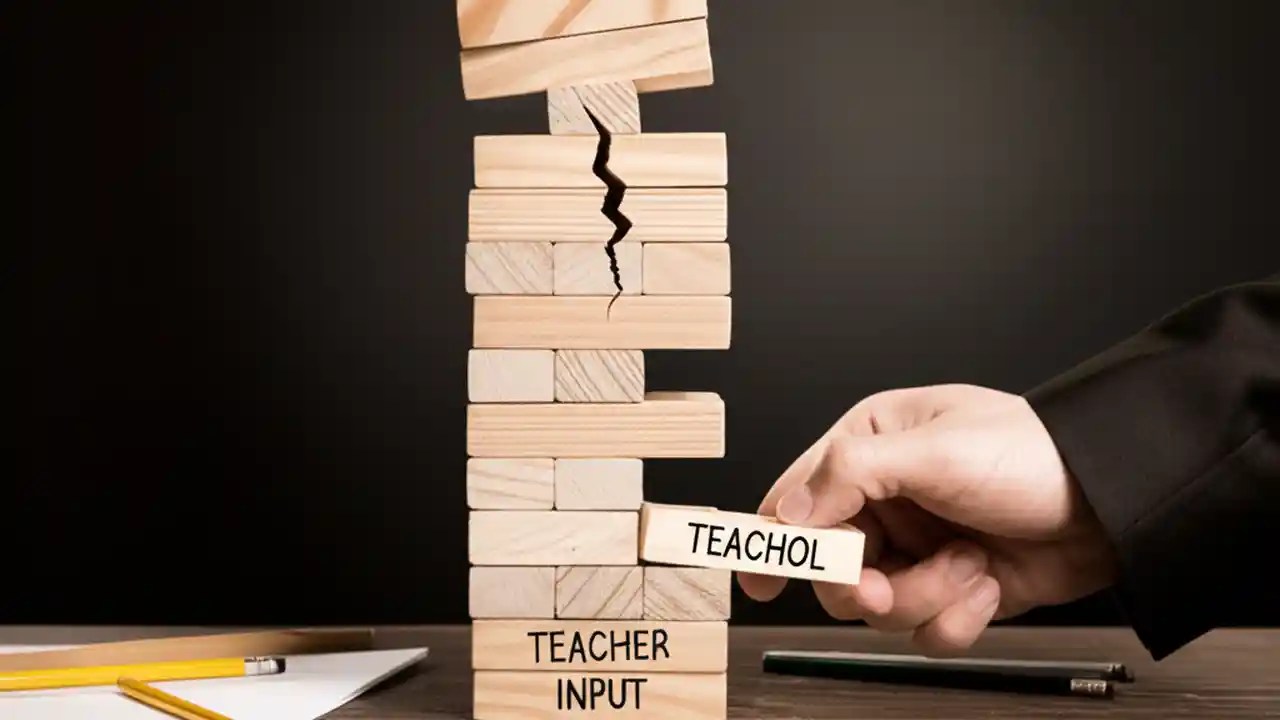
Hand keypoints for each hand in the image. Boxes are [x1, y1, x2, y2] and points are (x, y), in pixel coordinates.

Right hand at [737, 384, 1119, 654]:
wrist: (1115, 506)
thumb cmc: (1033, 454)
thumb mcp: (935, 451)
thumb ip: (850, 474)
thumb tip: (786, 512)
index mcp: (870, 446)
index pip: (798, 496)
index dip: (773, 538)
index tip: (760, 579)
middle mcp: (887, 498)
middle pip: (833, 567)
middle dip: (865, 585)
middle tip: (888, 588)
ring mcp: (918, 547)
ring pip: (878, 607)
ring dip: (925, 597)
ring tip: (970, 565)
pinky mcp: (950, 588)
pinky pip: (924, 630)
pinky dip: (955, 618)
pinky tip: (988, 583)